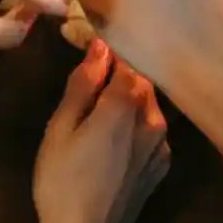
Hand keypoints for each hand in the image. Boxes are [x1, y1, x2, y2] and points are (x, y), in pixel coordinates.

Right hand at [34, 39, 169, 222]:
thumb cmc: (63, 180)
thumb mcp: (60, 128)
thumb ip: (82, 85)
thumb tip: (98, 47)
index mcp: (126, 105)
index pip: (126, 60)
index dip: (109, 49)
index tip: (91, 43)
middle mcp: (153, 120)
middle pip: (141, 81)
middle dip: (120, 72)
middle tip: (91, 75)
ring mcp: (162, 146)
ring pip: (149, 105)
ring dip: (130, 98)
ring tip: (101, 104)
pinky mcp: (161, 166)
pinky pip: (152, 130)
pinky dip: (137, 122)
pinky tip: (116, 134)